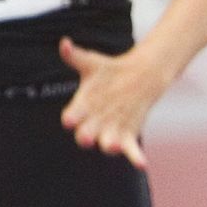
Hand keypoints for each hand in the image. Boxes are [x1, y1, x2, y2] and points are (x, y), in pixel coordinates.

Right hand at [57, 38, 165, 167]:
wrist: (137, 77)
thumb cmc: (108, 72)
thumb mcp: (92, 63)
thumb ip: (76, 56)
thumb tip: (64, 43)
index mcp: (82, 107)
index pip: (73, 115)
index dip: (72, 118)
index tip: (69, 120)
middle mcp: (93, 124)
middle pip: (86, 134)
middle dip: (85, 136)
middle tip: (86, 138)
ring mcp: (110, 132)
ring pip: (107, 144)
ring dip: (109, 146)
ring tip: (112, 145)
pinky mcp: (127, 138)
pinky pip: (130, 151)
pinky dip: (136, 158)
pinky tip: (142, 164)